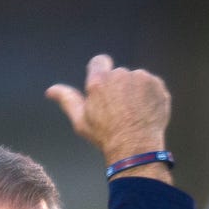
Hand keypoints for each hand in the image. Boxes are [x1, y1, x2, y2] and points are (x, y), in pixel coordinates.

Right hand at [46, 54, 170, 166]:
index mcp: (99, 81)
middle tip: (119, 110)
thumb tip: (50, 90)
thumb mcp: (81, 120)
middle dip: (118, 88)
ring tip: (133, 113)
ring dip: (135, 91)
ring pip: (136, 80)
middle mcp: (120, 75)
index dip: (101, 72)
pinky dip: (150, 96)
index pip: (99, 61)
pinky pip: (152, 86)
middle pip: (118, 74)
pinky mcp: (157, 85)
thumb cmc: (105, 136)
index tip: (105, 87)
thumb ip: (67, 99)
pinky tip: (145, 112)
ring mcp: (141, 78)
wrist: (135, 147)